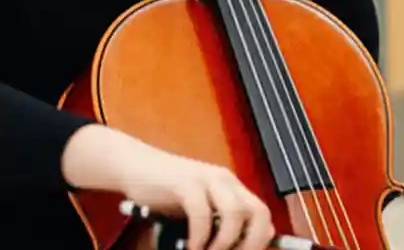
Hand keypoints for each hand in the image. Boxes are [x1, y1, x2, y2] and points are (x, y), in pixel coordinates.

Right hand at [62, 125, 273, 249]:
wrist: (135, 166)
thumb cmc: (165, 193)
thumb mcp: (198, 211)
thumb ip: (215, 225)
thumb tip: (230, 247)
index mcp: (233, 188)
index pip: (263, 215)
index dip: (260, 239)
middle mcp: (226, 181)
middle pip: (259, 213)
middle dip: (250, 243)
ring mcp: (207, 179)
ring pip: (235, 213)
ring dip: (224, 242)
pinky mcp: (185, 182)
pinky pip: (201, 212)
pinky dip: (199, 236)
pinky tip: (191, 246)